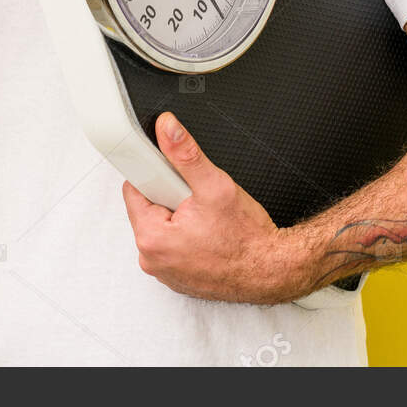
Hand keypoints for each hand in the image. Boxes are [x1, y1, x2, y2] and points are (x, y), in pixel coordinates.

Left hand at [122, 111, 311, 304]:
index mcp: (151, 237)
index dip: (157, 176)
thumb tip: (167, 129)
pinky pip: (173, 246)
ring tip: (207, 221)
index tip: (175, 179)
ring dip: (180, 218)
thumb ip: (185, 153)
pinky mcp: (177, 276)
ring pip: (162, 227)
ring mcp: (164, 271)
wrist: (271, 270)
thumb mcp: (214, 185)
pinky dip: (187, 237)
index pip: (134, 189)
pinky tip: (209, 236)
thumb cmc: (247, 239)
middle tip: (198, 203)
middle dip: (171, 198)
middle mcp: (151, 259)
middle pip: (148, 208)